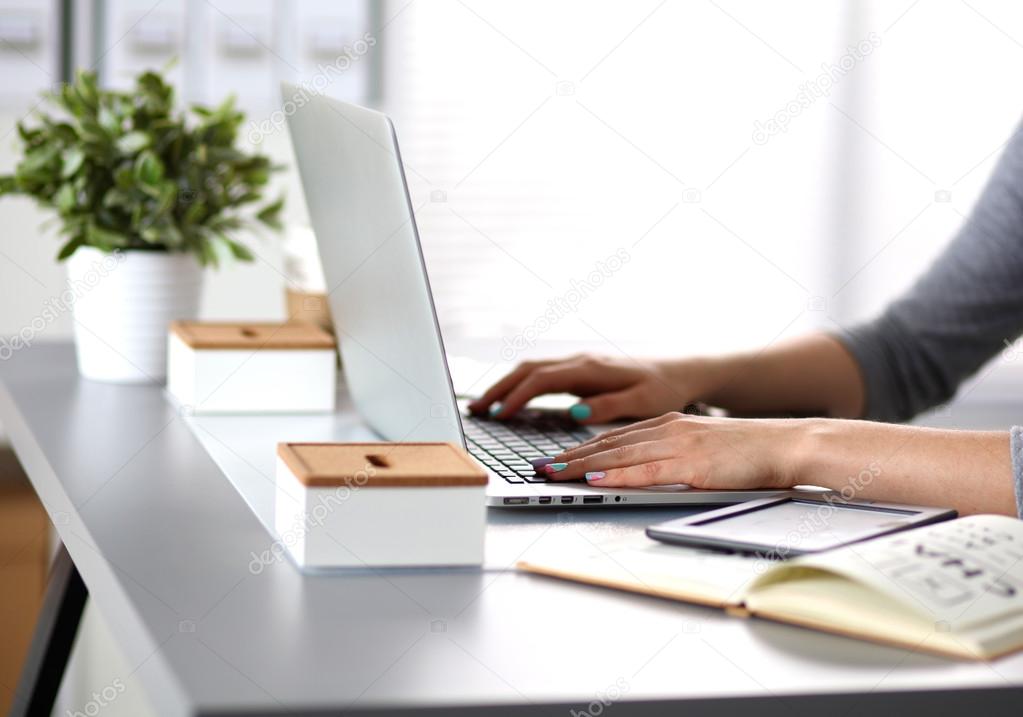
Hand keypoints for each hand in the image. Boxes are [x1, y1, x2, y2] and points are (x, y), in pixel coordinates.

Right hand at [468, 355, 714, 422]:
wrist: (680, 371)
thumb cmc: (664, 388)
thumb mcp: (643, 402)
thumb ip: (608, 406)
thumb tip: (575, 412)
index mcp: (590, 368)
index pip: (541, 380)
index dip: (516, 397)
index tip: (498, 417)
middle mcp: (580, 361)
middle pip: (526, 370)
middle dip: (498, 389)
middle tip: (475, 411)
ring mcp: (578, 363)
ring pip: (530, 369)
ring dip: (504, 385)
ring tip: (483, 407)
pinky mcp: (580, 370)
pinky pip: (541, 374)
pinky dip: (519, 385)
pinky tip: (510, 401)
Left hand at [542, 412, 805, 488]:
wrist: (787, 445)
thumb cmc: (750, 453)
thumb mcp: (702, 448)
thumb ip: (673, 456)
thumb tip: (642, 471)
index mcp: (670, 425)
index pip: (616, 437)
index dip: (582, 448)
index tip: (556, 457)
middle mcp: (669, 430)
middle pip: (609, 444)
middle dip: (570, 456)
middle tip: (540, 466)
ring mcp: (680, 445)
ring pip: (620, 454)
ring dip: (582, 464)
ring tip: (554, 472)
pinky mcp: (693, 464)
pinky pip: (648, 470)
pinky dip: (618, 473)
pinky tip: (596, 477)